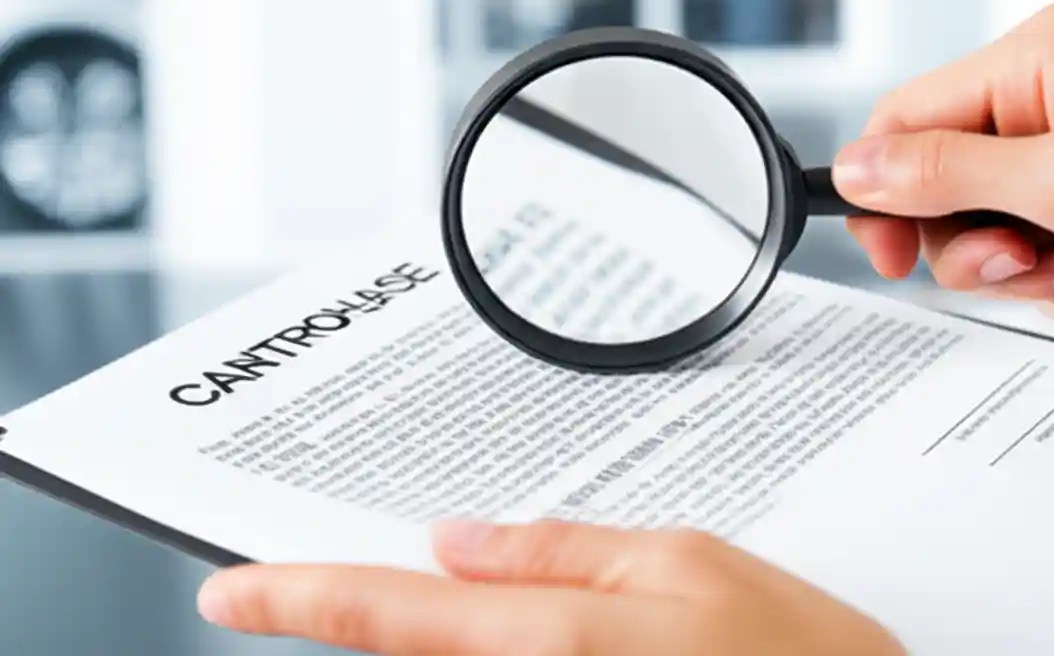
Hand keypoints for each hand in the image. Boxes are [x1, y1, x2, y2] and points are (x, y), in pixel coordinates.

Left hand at [195, 520, 904, 655]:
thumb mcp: (689, 566)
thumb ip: (564, 551)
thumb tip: (463, 542)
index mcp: (554, 640)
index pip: (391, 615)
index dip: (299, 597)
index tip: (231, 590)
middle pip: (410, 652)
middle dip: (369, 610)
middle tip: (344, 567)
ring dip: (431, 631)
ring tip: (472, 584)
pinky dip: (483, 648)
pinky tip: (513, 620)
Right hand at [835, 3, 1053, 331]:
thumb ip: (946, 174)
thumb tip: (856, 169)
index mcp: (1033, 63)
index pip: (905, 121)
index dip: (885, 193)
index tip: (891, 255)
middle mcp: (1048, 102)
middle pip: (946, 192)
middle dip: (987, 249)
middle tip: (1030, 259)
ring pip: (995, 238)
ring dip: (1042, 274)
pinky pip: (1046, 263)